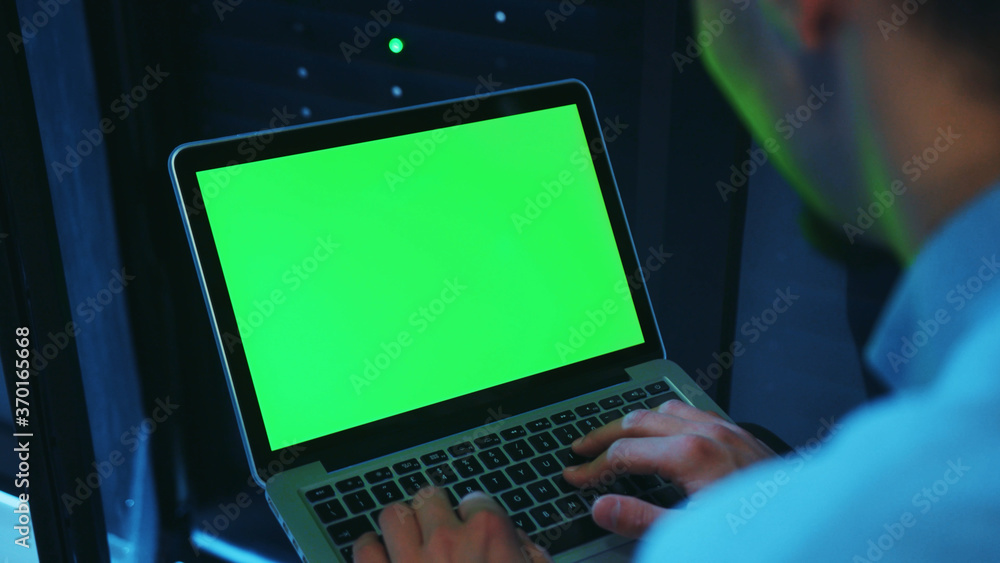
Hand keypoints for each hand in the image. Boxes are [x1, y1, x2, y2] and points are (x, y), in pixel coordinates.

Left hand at [353, 487, 550, 562]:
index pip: (476, 499)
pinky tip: (382, 557)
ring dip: (400, 525)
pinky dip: (371, 550)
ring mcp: (409, 561)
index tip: (473, 531)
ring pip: (393, 514)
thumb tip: (519, 544)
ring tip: (407, 539)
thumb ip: (531, 557)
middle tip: (440, 534)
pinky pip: (364, 548)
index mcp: (489, 537)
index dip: (475, 517)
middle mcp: (447, 542)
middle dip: (435, 513)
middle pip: (430, 497)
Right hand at [562, 399, 775, 537]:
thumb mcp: (689, 534)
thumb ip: (640, 520)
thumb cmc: (755, 532)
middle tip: (580, 449)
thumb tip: (602, 507)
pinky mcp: (739, 433)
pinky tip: (665, 433)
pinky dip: (667, 418)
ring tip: (616, 438)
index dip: (592, 468)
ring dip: (635, 422)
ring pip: (664, 408)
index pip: (623, 454)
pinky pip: (692, 411)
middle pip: (636, 421)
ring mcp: (725, 429)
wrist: (813, 525)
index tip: (574, 478)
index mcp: (690, 455)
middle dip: (603, 436)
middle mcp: (707, 432)